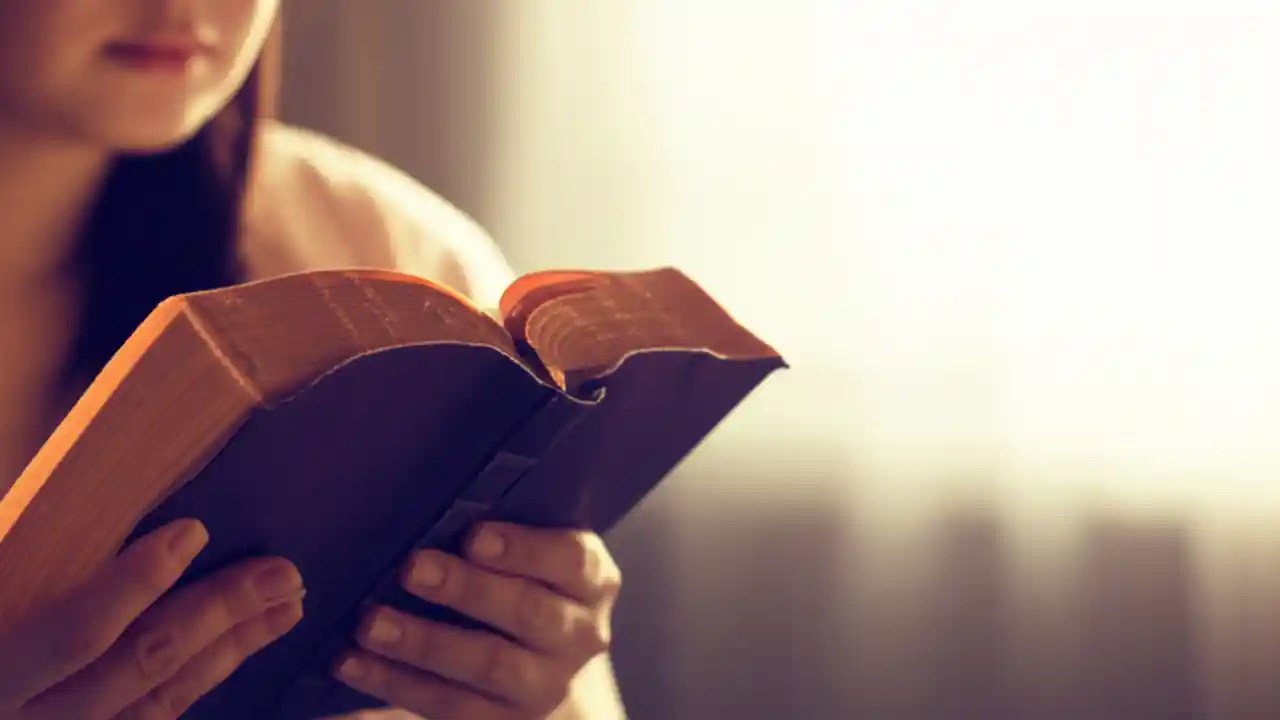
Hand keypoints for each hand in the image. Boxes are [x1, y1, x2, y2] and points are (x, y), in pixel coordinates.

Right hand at [0, 519, 304, 719]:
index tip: (194, 531)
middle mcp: (32, 713)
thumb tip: (96, 493)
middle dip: (219, 614)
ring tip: (287, 603)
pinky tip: (248, 639)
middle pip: (141, 663)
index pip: (74, 634)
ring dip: (234, 646)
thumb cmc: (1, 601)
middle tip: (282, 572)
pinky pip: (159, 713)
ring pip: (163, 697)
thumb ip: (45, 556)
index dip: (136, 585)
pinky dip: (209, 673)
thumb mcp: (3, 568)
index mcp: (2, 665)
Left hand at [333, 523, 621, 718]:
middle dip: (467, 589)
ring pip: (486, 664)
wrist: (547, 674)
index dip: (523, 549)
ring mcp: (544, 686)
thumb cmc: (528, 587)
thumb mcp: (537, 557)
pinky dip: (393, 681)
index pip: (570, 559)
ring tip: (370, 623)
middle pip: (527, 612)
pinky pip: (447, 704)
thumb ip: (504, 537)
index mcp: (592, 581)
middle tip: (412, 568)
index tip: (473, 537)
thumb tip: (429, 508)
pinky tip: (352, 661)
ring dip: (422, 642)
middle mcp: (580, 634)